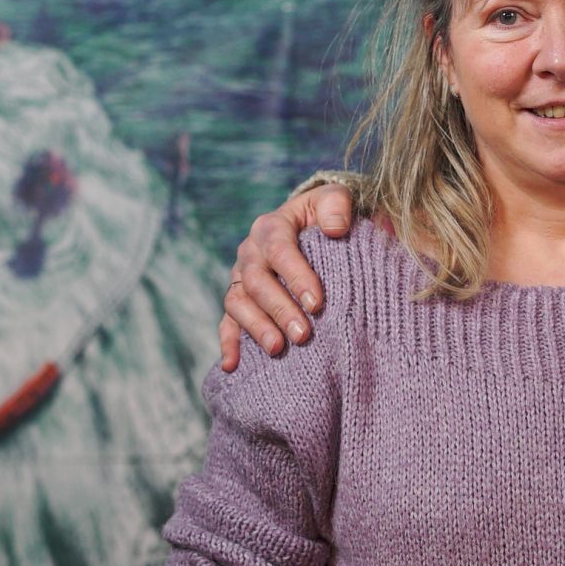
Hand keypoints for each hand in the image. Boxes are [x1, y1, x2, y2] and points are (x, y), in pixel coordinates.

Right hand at [218, 183, 354, 367]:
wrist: (311, 226)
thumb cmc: (326, 214)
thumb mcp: (334, 199)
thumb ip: (337, 206)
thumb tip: (335, 229)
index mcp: (271, 226)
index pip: (280, 250)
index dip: (296, 276)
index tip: (317, 302)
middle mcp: (250, 252)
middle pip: (257, 282)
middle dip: (279, 309)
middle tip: (302, 334)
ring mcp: (241, 277)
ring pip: (238, 303)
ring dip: (256, 327)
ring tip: (278, 349)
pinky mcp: (240, 299)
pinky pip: (227, 322)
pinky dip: (228, 343)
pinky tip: (233, 366)